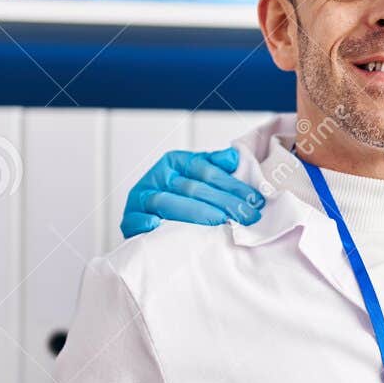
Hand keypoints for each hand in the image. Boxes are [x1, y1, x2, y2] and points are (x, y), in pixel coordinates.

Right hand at [119, 148, 266, 238]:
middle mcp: (157, 177)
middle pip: (193, 188)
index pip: (206, 170)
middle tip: (249, 217)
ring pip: (167, 203)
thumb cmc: (179, 200)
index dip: (232, 184)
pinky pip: (134, 220)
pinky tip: (156, 226)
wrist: (148, 222)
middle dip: (225, 202)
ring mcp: (141, 198)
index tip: (255, 200)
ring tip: (221, 222)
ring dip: (195, 213)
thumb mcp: (197, 178)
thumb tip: (234, 156)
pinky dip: (143, 222)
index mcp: (174, 162)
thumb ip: (215, 167)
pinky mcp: (129, 219)